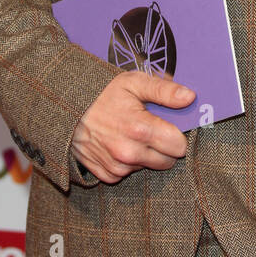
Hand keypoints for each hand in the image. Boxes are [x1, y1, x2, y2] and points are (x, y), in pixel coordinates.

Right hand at [71, 72, 194, 183]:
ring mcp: (117, 166)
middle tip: (151, 129)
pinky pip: (128, 173)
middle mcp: (129, 152)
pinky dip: (127, 162)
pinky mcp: (106, 174)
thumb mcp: (133, 82)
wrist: (65, 107)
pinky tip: (118, 144)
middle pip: (167, 161)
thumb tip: (190, 97)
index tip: (170, 125)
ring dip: (145, 154)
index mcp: (140, 128)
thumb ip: (164, 91)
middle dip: (164, 147)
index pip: (179, 146)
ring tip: (130, 134)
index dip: (177, 134)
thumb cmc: (101, 93)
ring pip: (148, 167)